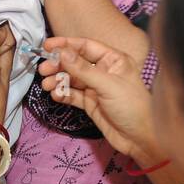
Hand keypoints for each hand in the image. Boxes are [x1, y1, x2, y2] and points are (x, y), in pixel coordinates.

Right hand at [38, 36, 159, 161]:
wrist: (140, 139)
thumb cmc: (131, 106)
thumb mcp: (107, 85)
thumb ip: (82, 69)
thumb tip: (62, 52)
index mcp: (113, 60)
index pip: (85, 46)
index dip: (66, 44)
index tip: (47, 47)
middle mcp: (103, 71)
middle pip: (75, 62)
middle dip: (58, 65)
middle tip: (43, 70)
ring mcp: (96, 87)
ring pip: (71, 79)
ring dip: (58, 80)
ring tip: (47, 85)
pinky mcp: (90, 103)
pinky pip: (73, 95)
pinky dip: (63, 94)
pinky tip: (55, 95)